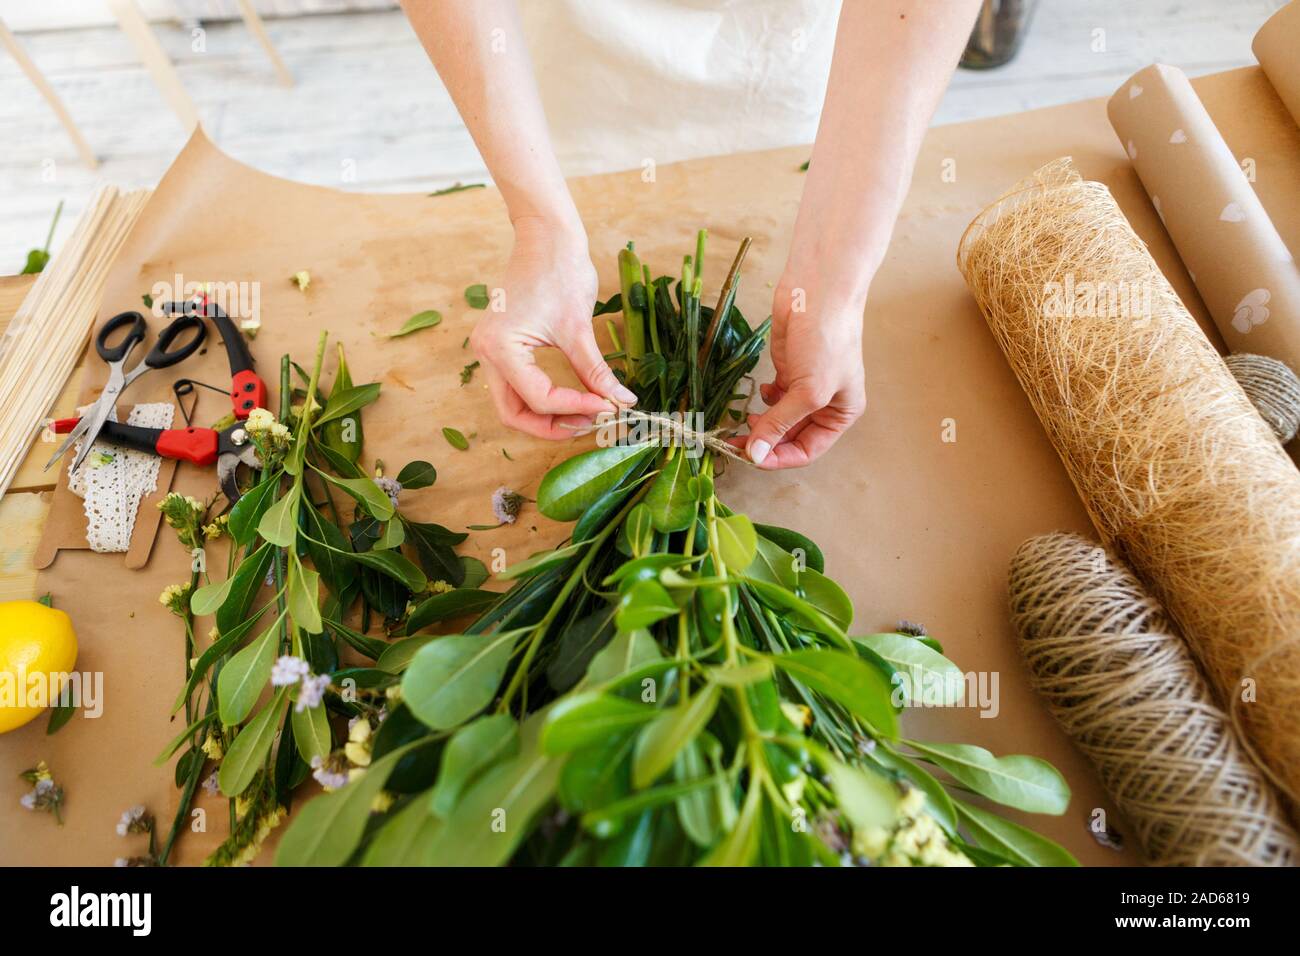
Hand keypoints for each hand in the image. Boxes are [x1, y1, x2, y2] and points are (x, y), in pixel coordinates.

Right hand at [471, 217, 637, 438]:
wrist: (546, 235)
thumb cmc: (560, 270)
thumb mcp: (580, 328)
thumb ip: (596, 372)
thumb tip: (622, 403)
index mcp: (501, 347)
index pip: (538, 399)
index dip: (576, 409)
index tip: (608, 407)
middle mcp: (486, 353)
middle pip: (515, 414)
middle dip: (553, 425)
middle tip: (591, 423)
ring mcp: (491, 350)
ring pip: (514, 405)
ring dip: (548, 415)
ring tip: (585, 412)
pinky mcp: (502, 347)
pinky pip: (518, 386)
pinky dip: (543, 398)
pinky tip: (572, 397)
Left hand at [737, 274, 866, 468]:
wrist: (818, 290)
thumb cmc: (827, 339)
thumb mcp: (809, 390)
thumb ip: (781, 423)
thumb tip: (757, 453)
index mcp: (840, 414)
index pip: (807, 450)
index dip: (779, 457)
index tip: (751, 457)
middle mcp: (824, 404)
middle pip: (790, 437)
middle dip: (765, 442)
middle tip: (734, 446)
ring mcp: (804, 386)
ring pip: (778, 419)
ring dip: (760, 425)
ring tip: (740, 424)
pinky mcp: (788, 370)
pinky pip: (773, 398)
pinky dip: (763, 401)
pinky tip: (759, 396)